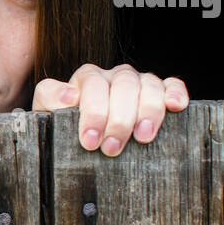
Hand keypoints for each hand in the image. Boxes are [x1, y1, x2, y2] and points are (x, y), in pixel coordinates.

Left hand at [31, 63, 188, 155]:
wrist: (78, 136)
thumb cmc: (64, 126)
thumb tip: (68, 95)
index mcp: (87, 78)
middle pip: (123, 85)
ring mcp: (138, 82)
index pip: (93, 85)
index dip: (93, 112)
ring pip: (149, 84)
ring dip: (148, 110)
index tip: (90, 141)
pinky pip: (171, 84)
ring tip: (142, 138)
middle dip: (119, 119)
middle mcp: (114, 76)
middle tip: (112, 148)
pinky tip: (176, 106)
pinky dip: (175, 93)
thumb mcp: (47, 112)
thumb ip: (49, 98)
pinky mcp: (158, 92)